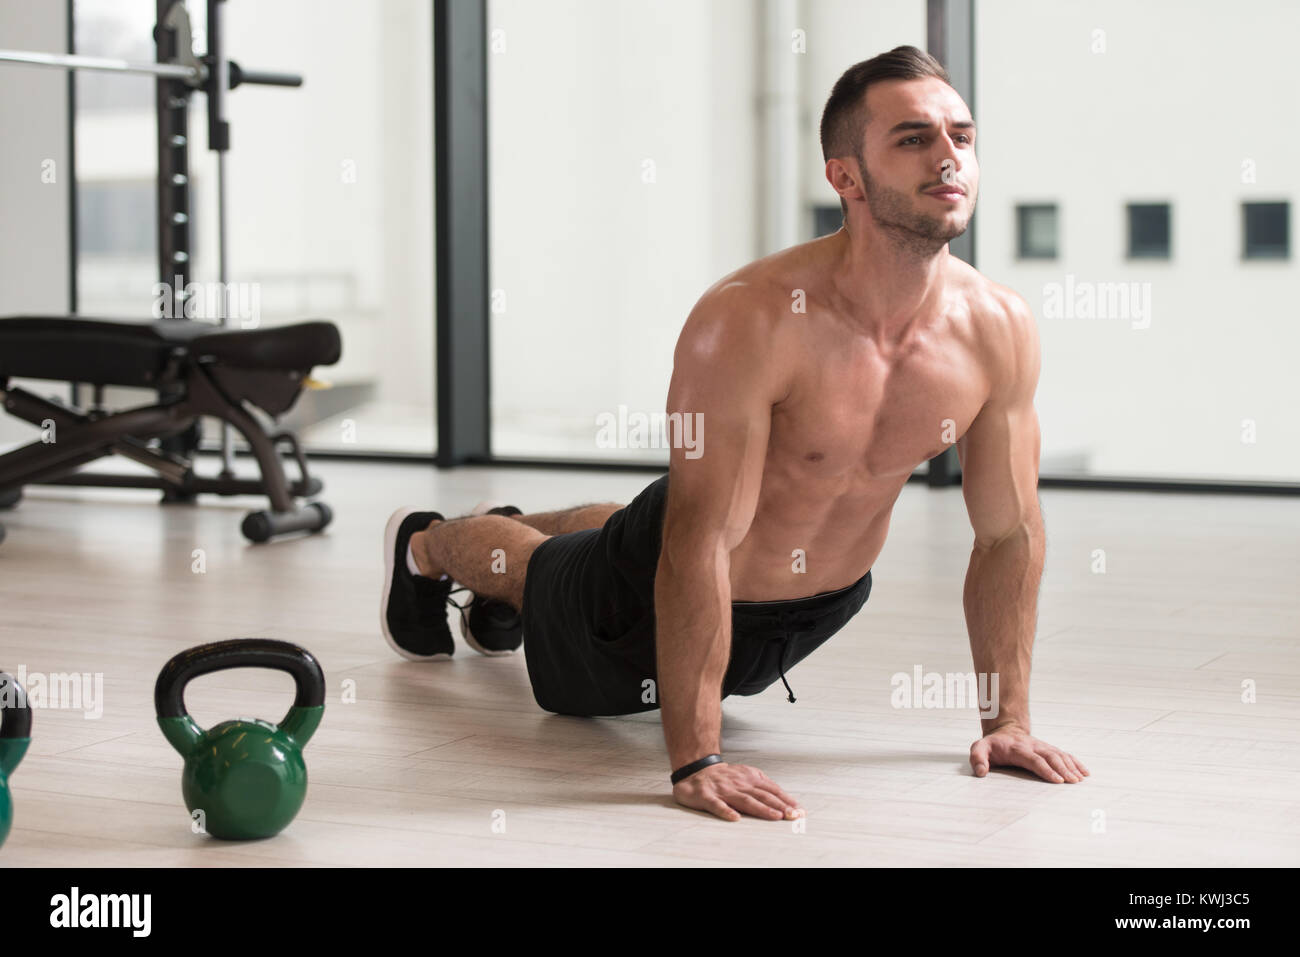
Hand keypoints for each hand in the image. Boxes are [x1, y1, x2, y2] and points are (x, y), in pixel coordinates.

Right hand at [672, 762, 804, 821]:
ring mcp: (723, 790)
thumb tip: (784, 797)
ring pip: (744, 800)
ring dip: (761, 809)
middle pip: (762, 795)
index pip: (772, 790)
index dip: (786, 800)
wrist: (696, 770)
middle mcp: (739, 784)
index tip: (799, 810)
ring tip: (775, 816)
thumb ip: (762, 784)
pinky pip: (716, 805)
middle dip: (780, 806)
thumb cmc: (724, 777)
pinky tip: (734, 818)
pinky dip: (726, 811)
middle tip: (794, 815)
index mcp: (749, 778)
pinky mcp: (706, 796)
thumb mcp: (746, 775)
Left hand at [970, 725, 1089, 782]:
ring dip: (1071, 766)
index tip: (1057, 780)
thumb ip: (978, 758)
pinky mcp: (1049, 749)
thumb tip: (981, 772)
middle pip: (1050, 757)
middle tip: (1072, 782)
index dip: (1046, 769)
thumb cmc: (992, 745)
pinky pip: (1064, 754)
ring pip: (1060, 755)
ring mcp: (1043, 746)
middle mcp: (1033, 746)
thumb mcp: (979, 748)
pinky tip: (1085, 772)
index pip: (1034, 759)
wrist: (1005, 730)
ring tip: (1080, 779)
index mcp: (1018, 748)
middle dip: (1062, 769)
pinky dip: (1075, 762)